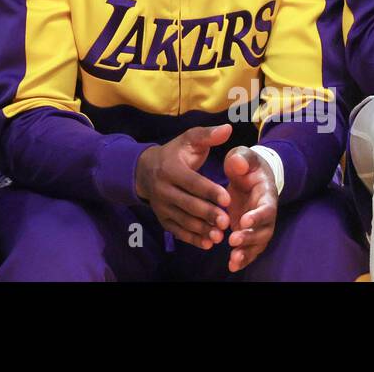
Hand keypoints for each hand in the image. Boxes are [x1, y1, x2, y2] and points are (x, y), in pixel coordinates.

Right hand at [134, 124, 231, 249]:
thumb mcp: (189, 140)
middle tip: (227, 221)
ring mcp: (161, 206)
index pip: (192, 182)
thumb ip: (208, 135)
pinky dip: (192, 239)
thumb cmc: (174, 154)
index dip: (210, 191)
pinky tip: (207, 244)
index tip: (228, 199)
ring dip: (202, 229)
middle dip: (208, 214)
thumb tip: (228, 128)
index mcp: (170, 169)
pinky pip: (177, 231)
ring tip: (221, 235)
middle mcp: (163, 189)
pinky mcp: (162, 219)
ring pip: (183, 220)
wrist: (145, 170)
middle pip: (188, 204)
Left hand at [222, 146, 278, 271]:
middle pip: (264, 230)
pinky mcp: (249, 232)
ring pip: (258, 244)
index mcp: (266, 194)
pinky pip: (250, 249)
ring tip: (233, 261)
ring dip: (247, 253)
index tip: (244, 221)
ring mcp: (258, 225)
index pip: (266, 207)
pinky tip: (232, 266)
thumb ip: (241, 158)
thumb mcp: (243, 156)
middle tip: (233, 241)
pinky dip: (243, 258)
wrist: (250, 175)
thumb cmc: (246, 165)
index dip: (257, 216)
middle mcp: (266, 213)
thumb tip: (237, 162)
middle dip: (250, 238)